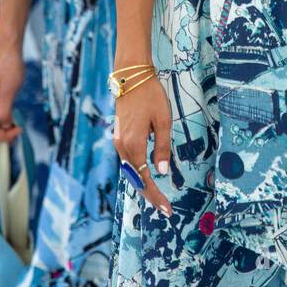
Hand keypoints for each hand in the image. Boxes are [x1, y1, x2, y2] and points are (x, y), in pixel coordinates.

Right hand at [0, 40, 25, 141]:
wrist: (8, 50)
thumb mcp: (9, 90)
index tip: (19, 131)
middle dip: (2, 136)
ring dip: (4, 130)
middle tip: (19, 132)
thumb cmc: (8, 66)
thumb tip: (4, 127)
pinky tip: (15, 121)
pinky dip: (5, 122)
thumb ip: (5, 110)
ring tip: (18, 128)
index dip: (2, 136)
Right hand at [112, 74, 172, 215]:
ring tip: (157, 196)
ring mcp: (118, 141)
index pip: (145, 179)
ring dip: (143, 184)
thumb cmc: (150, 95)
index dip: (156, 196)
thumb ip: (162, 147)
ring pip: (130, 171)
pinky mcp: (119, 135)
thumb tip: (162, 171)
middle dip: (150, 194)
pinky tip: (146, 176)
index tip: (167, 210)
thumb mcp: (163, 120)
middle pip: (135, 179)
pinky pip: (128, 160)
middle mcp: (122, 146)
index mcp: (134, 145)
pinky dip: (137, 172)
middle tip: (165, 208)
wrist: (131, 76)